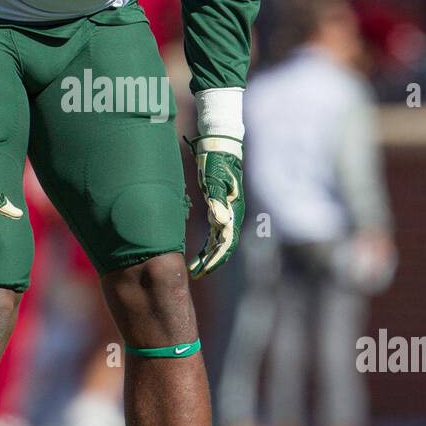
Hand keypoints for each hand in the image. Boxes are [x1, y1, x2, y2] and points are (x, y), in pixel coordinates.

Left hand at [187, 136, 243, 278]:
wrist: (219, 148)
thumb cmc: (216, 164)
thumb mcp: (215, 181)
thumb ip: (217, 201)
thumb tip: (220, 222)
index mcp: (232, 212)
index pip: (226, 243)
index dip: (216, 259)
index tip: (204, 271)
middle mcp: (231, 216)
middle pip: (222, 247)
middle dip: (210, 263)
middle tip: (195, 276)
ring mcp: (225, 215)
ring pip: (217, 243)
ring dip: (207, 258)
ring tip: (193, 271)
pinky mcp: (218, 211)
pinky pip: (213, 235)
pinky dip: (206, 247)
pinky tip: (197, 256)